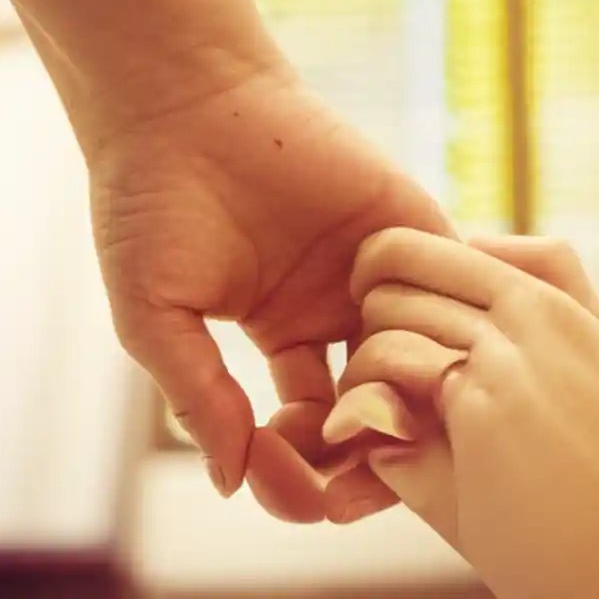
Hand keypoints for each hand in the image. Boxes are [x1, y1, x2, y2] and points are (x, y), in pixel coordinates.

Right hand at [84, 63, 450, 521]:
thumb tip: (232, 484)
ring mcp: (378, 270)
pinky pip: (445, 286)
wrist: (182, 100)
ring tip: (388, 431)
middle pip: (379, 404)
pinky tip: (426, 364)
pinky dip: (443, 325)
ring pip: (420, 356)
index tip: (300, 497)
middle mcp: (342, 311)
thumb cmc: (153, 203)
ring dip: (408, 401)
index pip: (314, 427)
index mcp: (286, 337)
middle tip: (365, 491)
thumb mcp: (156, 313)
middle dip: (371, 456)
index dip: (306, 471)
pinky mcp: (407, 223)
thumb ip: (198, 395)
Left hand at [324, 230, 598, 596]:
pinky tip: (362, 442)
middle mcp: (539, 311)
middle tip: (371, 373)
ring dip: (359, 363)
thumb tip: (472, 242)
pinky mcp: (481, 404)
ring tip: (366, 415)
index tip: (392, 323)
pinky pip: (382, 366)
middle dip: (372, 311)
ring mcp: (510, 352)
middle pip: (407, 259)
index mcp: (562, 302)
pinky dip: (357, 402)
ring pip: (385, 311)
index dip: (403, 272)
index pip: (454, 242)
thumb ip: (554, 298)